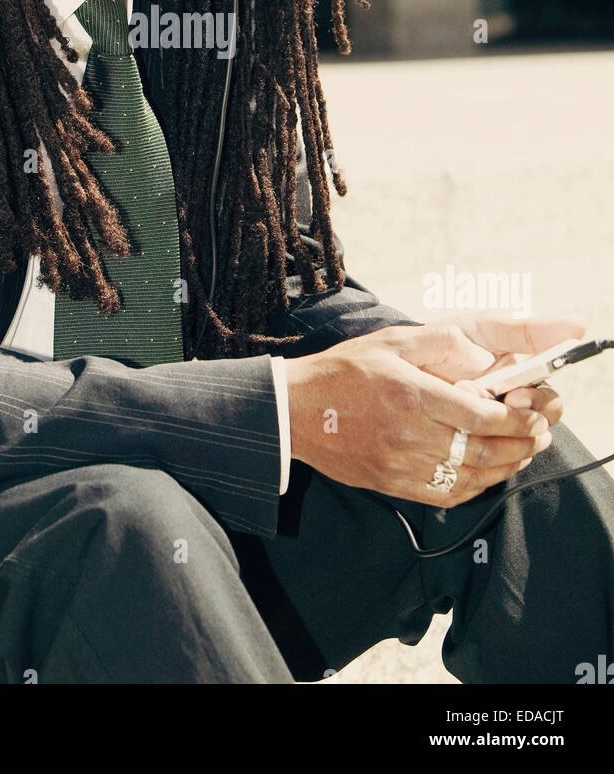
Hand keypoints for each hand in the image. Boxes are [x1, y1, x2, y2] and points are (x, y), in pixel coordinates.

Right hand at [284, 314, 584, 507]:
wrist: (295, 411)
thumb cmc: (344, 371)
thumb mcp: (391, 340)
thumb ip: (440, 342)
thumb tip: (482, 358)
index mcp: (411, 395)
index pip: (480, 415)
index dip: (516, 419)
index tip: (534, 415)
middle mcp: (409, 434)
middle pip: (482, 450)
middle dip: (521, 444)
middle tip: (540, 434)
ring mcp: (401, 465)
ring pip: (469, 477)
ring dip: (505, 467)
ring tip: (523, 452)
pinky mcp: (393, 484)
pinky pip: (446, 494)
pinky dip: (476, 487)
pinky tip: (488, 473)